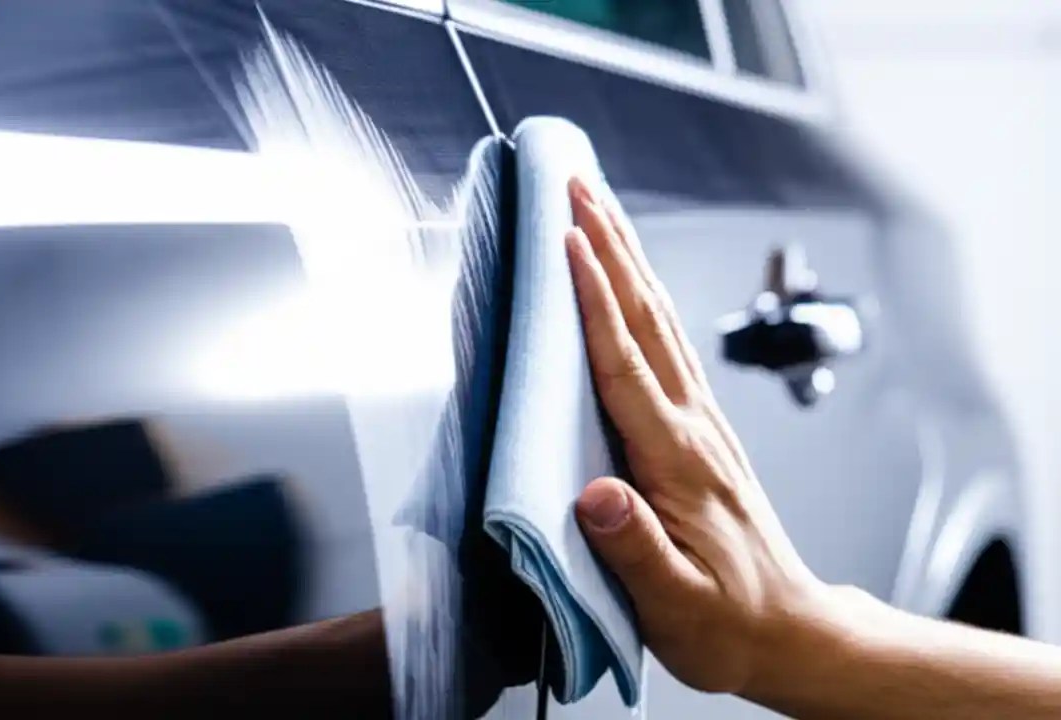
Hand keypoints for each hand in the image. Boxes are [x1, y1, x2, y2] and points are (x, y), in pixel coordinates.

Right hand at [564, 177, 827, 695]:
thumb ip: (635, 550)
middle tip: (578, 187)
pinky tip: (631, 284)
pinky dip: (643, 299)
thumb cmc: (725, 623)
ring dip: (629, 260)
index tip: (568, 244)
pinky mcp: (701, 432)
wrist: (787, 632)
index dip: (594, 301)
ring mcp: (703, 425)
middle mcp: (694, 429)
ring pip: (661, 323)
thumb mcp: (675, 606)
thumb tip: (595, 495)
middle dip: (612, 247)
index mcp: (678, 461)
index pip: (626, 366)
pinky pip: (668, 346)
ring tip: (599, 210)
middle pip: (647, 319)